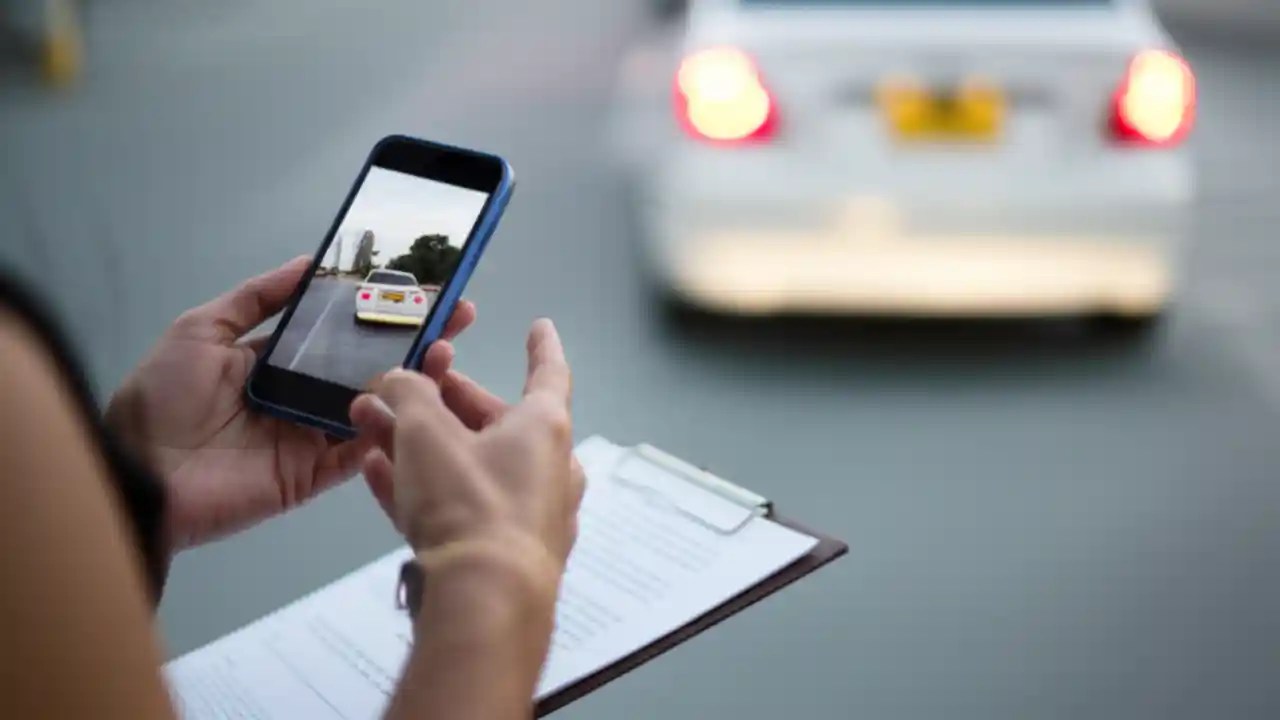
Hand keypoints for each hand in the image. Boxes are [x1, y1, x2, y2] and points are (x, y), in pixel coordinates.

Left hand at [104, 257, 476, 551]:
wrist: (139, 474)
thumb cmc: (162, 398)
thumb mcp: (201, 330)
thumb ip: (257, 299)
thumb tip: (308, 263)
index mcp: (278, 361)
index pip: (343, 332)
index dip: (381, 312)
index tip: (423, 290)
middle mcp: (302, 395)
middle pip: (370, 366)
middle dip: (415, 341)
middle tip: (458, 316)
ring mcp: (312, 436)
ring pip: (376, 406)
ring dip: (415, 382)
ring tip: (446, 354)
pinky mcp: (314, 474)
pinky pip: (360, 451)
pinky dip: (393, 432)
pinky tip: (425, 405)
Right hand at [350, 319, 584, 567]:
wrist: (484, 601)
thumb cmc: (468, 501)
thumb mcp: (426, 432)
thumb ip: (407, 395)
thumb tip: (397, 380)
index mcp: (544, 427)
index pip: (548, 373)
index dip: (540, 347)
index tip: (539, 325)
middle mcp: (547, 468)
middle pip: (493, 422)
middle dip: (441, 402)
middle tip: (404, 387)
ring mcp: (526, 516)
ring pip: (467, 465)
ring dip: (417, 444)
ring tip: (367, 425)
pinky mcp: (498, 555)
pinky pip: (456, 507)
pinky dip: (419, 487)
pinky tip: (373, 473)